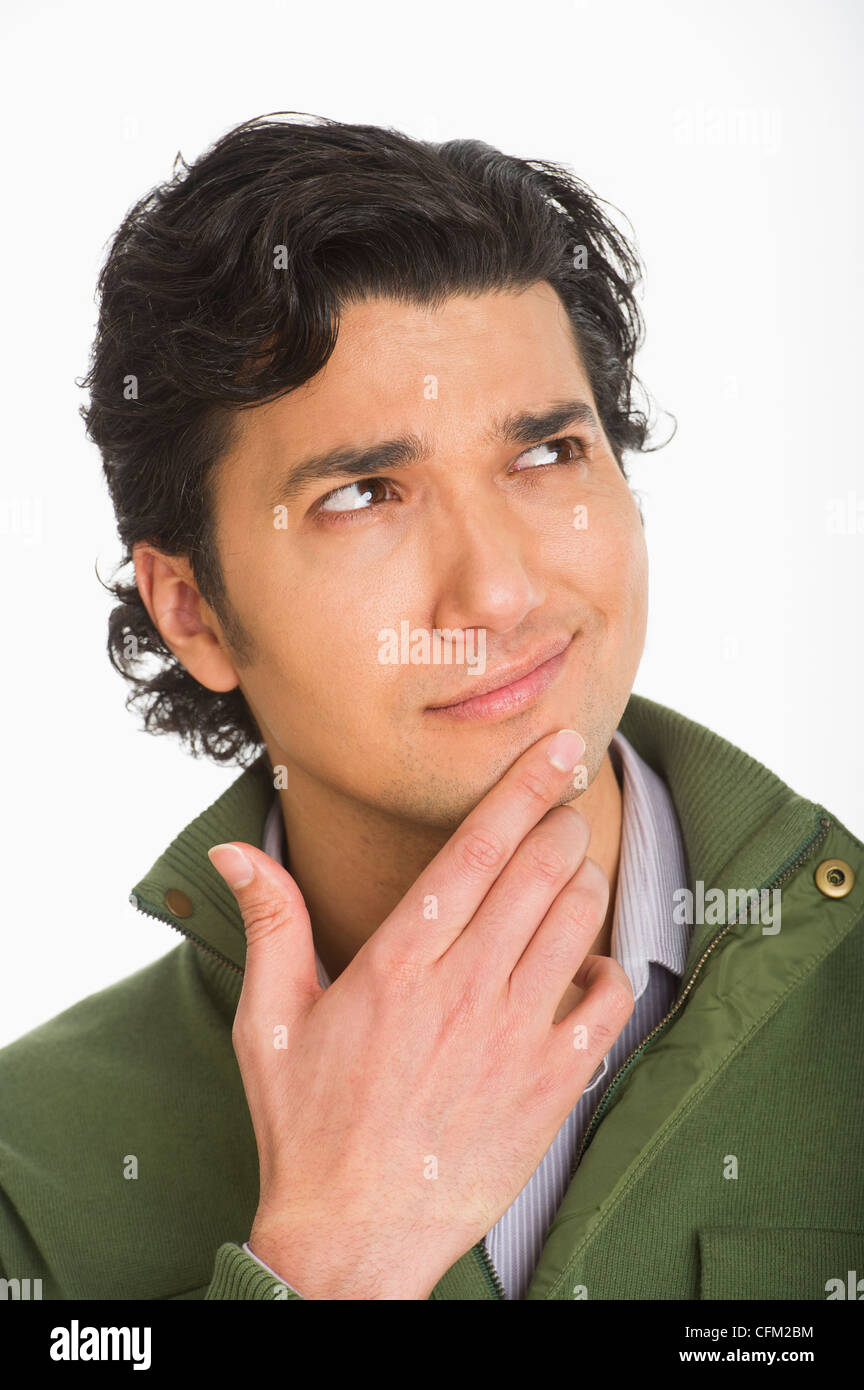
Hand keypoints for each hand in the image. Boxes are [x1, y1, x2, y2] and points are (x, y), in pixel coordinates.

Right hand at [208, 728, 633, 1299]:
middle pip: (541, 869)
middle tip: (561, 806)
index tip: (560, 746)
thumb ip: (270, 924)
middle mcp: (464, 988)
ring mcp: (516, 1037)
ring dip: (583, 879)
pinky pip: (609, 1001)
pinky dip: (607, 966)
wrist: (352, 1239)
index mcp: (398, 961)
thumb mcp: (269, 1021)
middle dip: (561, 820)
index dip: (525, 786)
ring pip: (578, 920)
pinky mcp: (552, 1085)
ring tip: (566, 873)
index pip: (478, 848)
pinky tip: (579, 964)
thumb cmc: (306, 1126)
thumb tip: (239, 851)